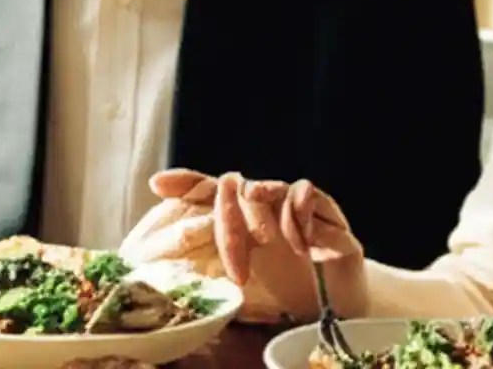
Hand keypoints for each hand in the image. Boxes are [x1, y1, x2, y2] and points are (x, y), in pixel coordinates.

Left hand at [122, 169, 367, 323]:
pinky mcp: (327, 212)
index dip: (186, 183)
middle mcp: (268, 206)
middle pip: (240, 189)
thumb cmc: (284, 293)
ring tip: (265, 238)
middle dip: (233, 214)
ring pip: (274, 187)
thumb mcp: (242, 280)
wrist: (335, 309)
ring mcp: (297, 206)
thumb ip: (218, 265)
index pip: (212, 192)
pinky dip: (301, 215)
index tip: (157, 183)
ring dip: (266, 212)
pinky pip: (309, 195)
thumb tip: (177, 262)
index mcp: (244, 218)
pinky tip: (302, 244)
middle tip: (239, 241)